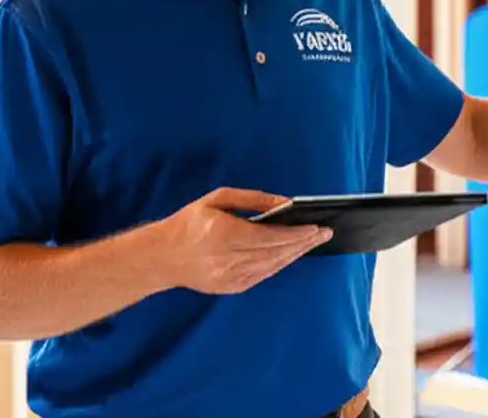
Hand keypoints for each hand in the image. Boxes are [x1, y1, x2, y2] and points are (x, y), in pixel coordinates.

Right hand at [157, 187, 331, 294]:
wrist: (162, 256)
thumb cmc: (189, 223)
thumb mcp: (217, 199)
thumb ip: (253, 199)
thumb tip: (284, 203)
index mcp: (224, 235)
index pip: (271, 237)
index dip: (297, 234)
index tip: (317, 227)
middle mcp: (228, 259)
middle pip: (276, 253)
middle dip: (304, 243)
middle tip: (325, 233)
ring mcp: (230, 278)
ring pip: (273, 266)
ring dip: (295, 254)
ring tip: (312, 242)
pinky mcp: (231, 288)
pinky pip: (263, 275)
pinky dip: (280, 264)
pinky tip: (291, 254)